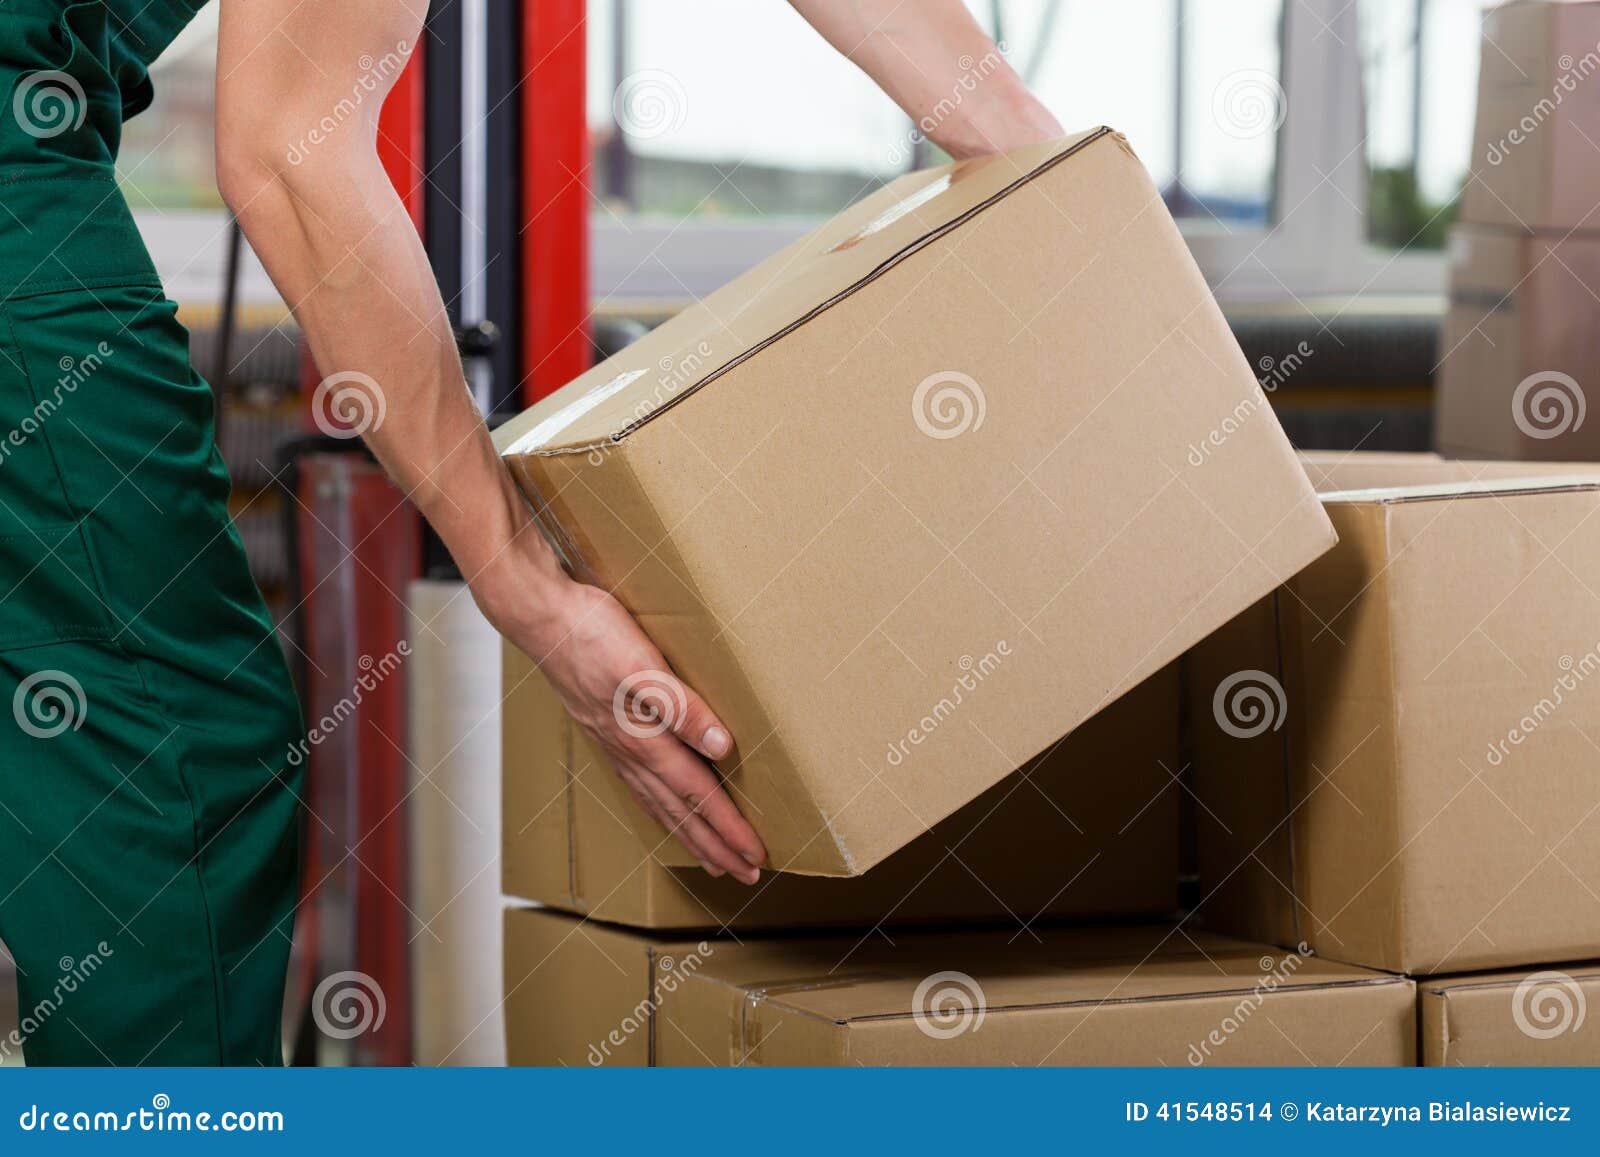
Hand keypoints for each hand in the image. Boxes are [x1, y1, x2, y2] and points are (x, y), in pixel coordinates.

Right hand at [477, 551, 765, 883]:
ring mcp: (614, 745)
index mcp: (644, 739)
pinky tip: (663, 810)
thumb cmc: (592, 634)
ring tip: (712, 860)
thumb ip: (681, 707)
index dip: (728, 829)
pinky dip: (658, 809)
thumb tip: (720, 745)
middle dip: (715, 846)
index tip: (755, 857)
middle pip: (680, 812)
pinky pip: (638, 786)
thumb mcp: (643, 665)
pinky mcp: (604, 731)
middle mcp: (629, 752)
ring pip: (658, 804)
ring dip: (689, 835)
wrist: (542, 617)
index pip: (697, 796)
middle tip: (746, 876)